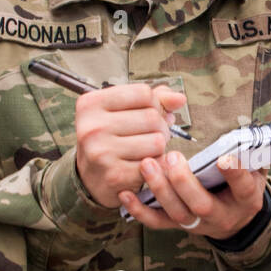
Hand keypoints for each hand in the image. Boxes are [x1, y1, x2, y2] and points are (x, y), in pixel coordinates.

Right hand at [75, 82, 185, 207]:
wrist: (92, 177)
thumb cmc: (111, 138)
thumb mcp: (123, 111)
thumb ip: (154, 99)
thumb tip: (179, 99)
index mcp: (91, 104)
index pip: (143, 93)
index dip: (154, 104)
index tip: (145, 114)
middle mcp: (92, 127)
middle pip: (152, 117)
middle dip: (160, 127)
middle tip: (150, 136)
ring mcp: (102, 152)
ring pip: (157, 141)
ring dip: (159, 147)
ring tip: (145, 150)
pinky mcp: (115, 175)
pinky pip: (155, 164)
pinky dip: (155, 164)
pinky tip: (142, 165)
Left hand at [120, 152, 267, 239]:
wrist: (235, 219)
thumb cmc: (243, 186)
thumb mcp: (256, 170)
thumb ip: (251, 154)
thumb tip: (242, 135)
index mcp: (246, 199)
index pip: (242, 187)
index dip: (234, 174)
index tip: (223, 158)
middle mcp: (221, 216)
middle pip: (202, 205)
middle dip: (184, 182)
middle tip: (172, 157)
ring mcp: (198, 223)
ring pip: (177, 213)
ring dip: (160, 189)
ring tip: (147, 164)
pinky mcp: (178, 226)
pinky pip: (157, 222)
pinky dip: (139, 210)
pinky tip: (126, 193)